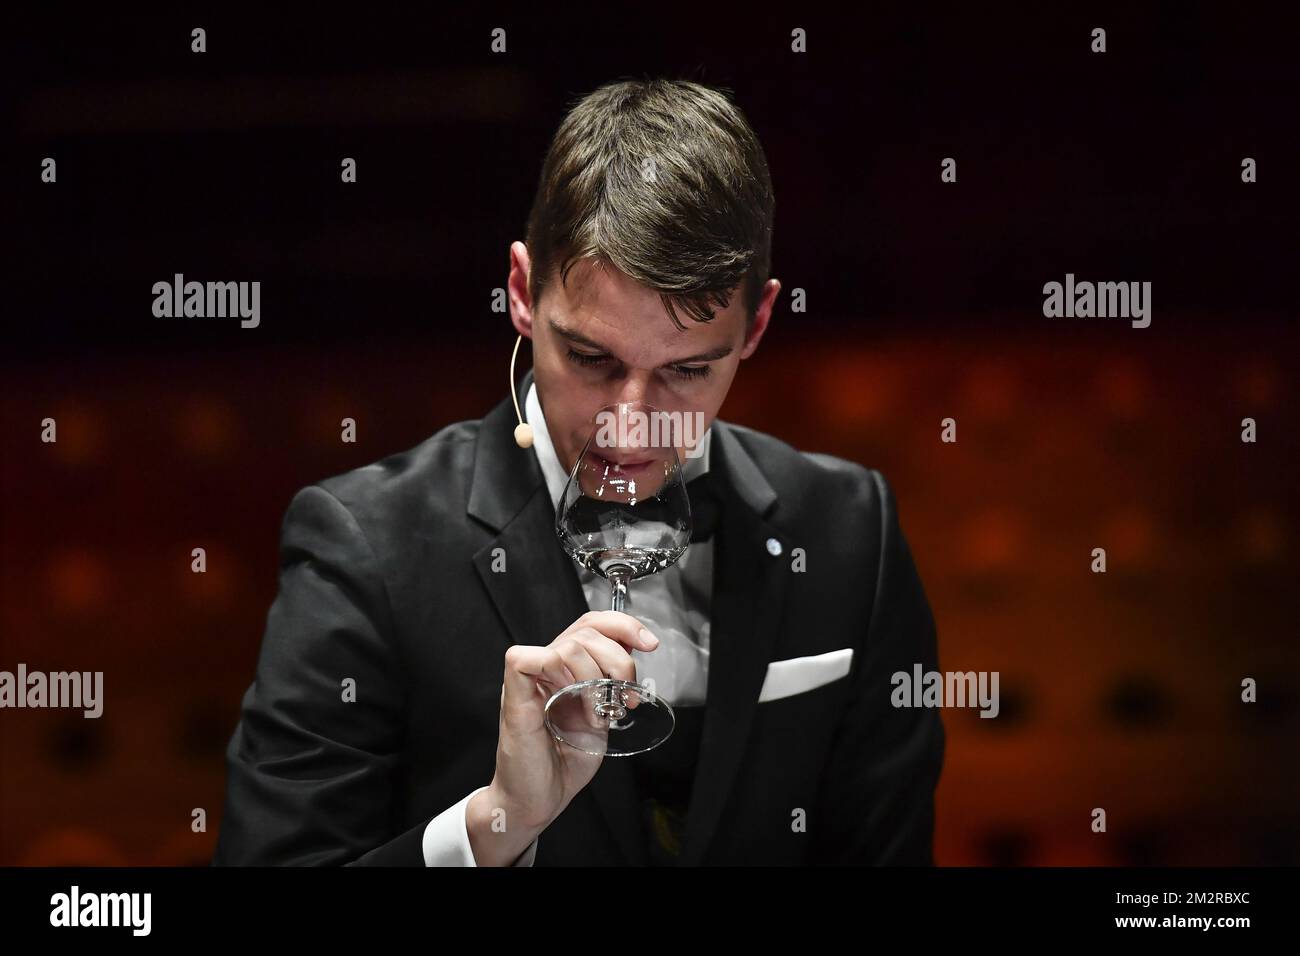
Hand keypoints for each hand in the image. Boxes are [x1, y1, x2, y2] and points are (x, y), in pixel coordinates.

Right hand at [467, 610, 659, 864]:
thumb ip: (610, 685)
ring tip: (598, 713)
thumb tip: (633, 656)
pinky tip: (572, 702)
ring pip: (570, 645)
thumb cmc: (563, 764)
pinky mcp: (512, 694)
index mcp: (566, 670)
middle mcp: (547, 669)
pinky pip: (529, 659)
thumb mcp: (601, 716)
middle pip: (587, 630)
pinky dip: (560, 675)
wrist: (537, 801)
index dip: (623, 626)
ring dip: (596, 679)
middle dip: (619, 659)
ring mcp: (528, 680)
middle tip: (625, 697)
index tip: (649, 643)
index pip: (592, 624)